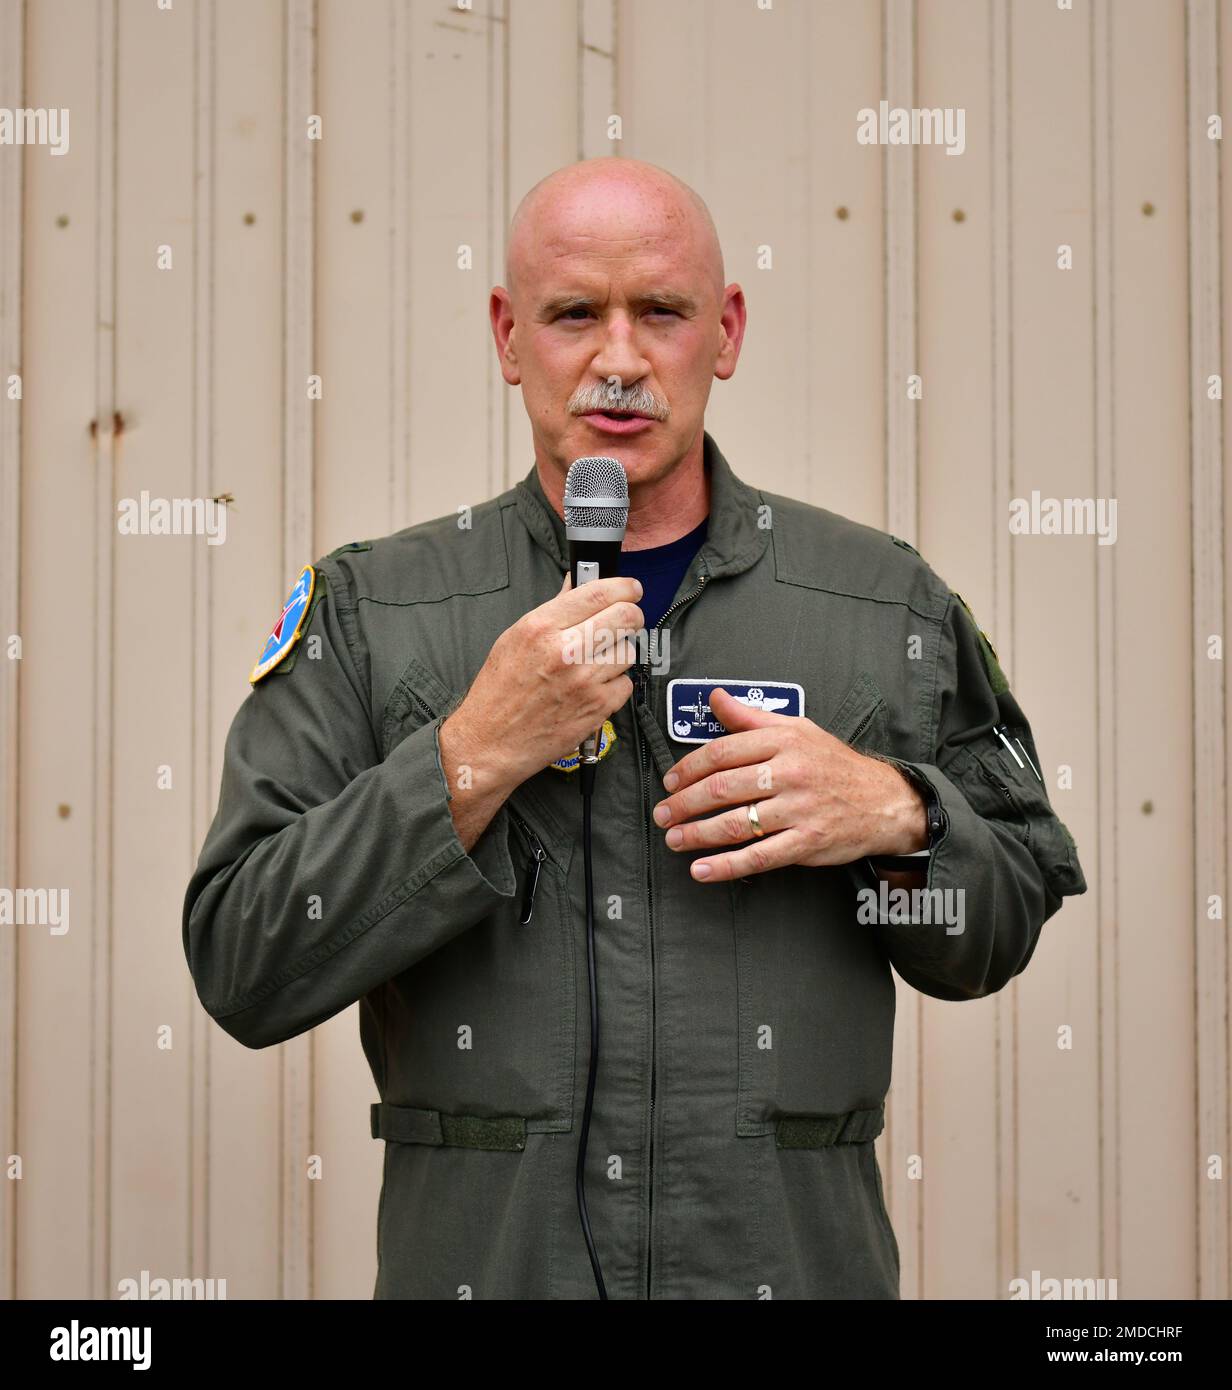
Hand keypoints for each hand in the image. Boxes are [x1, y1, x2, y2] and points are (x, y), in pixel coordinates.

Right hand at [442, 573, 643, 793]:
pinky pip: (626, 684)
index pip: (599, 593)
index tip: (631, 588)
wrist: (490, 742)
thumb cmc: (498, 692)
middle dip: (631, 615)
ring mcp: (584, 681)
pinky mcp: (598, 707)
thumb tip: (576, 582)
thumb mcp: (515, 639)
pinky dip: (615, 684)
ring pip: (629, 650)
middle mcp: (565, 651)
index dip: (624, 587)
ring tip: (596, 661)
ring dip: (619, 653)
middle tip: (625, 621)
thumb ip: (553, 609)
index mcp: (541, 628)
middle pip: (626, 617)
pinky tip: (594, 687)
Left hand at [652, 686, 926, 881]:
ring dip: (697, 834)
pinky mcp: (807, 842)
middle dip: (685, 803)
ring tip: (674, 839)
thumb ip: (751, 718)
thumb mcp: (798, 729)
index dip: (689, 769)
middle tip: (663, 813)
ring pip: (737, 823)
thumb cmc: (835, 764)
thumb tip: (717, 699)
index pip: (722, 752)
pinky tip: (702, 869)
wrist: (884, 800)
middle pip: (723, 787)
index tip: (670, 782)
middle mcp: (790, 773)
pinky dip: (726, 866)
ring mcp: (799, 809)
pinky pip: (759, 856)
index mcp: (783, 741)